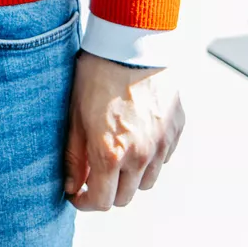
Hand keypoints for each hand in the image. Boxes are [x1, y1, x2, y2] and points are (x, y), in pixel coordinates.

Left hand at [64, 52, 184, 210]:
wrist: (130, 43)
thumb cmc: (96, 75)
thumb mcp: (76, 115)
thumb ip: (74, 157)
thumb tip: (72, 187)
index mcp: (111, 154)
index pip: (101, 201)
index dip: (86, 203)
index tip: (78, 195)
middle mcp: (140, 156)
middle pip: (125, 197)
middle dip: (107, 192)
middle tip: (94, 175)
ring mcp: (161, 144)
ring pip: (146, 181)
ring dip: (130, 178)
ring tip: (116, 155)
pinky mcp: (175, 131)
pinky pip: (162, 158)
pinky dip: (149, 157)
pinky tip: (136, 137)